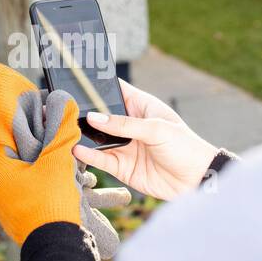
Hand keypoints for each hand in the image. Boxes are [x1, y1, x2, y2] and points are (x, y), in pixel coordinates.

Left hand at [0, 89, 81, 245]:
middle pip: (19, 154)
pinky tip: (62, 186)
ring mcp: (2, 204)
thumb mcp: (60, 159)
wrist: (57, 247)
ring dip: (46, 168)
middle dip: (42, 147)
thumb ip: (60, 127)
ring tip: (67, 167)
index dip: (33, 123)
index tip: (51, 118)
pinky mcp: (15, 218)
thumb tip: (62, 101)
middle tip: (62, 143)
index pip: (12, 134)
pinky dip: (44, 187)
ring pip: (26, 175)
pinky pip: (29, 194)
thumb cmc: (53, 202)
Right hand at [72, 78, 218, 200]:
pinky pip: (101, 159)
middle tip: (64, 109)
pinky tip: (76, 149)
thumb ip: (124, 124)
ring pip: (98, 138)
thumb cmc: (185, 147)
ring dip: (83, 135)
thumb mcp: (156, 129)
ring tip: (65, 129)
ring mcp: (126, 146)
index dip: (98, 85)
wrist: (197, 180)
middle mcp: (130, 125)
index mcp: (141, 106)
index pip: (115, 90)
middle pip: (101, 115)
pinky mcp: (123, 167)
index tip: (76, 80)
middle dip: (84, 113)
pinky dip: (88, 155)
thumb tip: (95, 117)